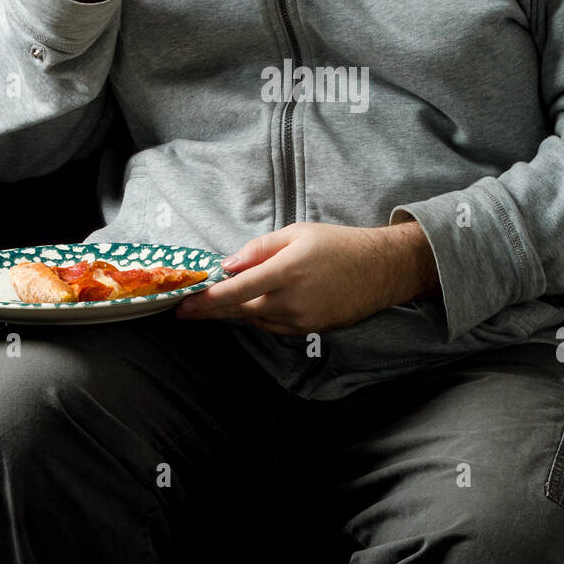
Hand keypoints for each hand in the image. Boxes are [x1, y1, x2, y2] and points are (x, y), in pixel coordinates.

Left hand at [174, 220, 438, 334]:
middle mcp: (291, 301)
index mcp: (286, 271)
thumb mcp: (297, 233)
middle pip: (240, 311)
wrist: (381, 270)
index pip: (236, 291)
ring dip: (235, 313)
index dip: (206, 300)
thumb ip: (259, 248)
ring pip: (255, 321)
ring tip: (214, 305)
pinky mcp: (310, 331)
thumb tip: (227, 265)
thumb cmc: (338, 244)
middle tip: (185, 311)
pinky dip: (258, 317)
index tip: (183, 305)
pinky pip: (274, 326)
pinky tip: (249, 307)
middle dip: (211, 311)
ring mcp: (301, 321)